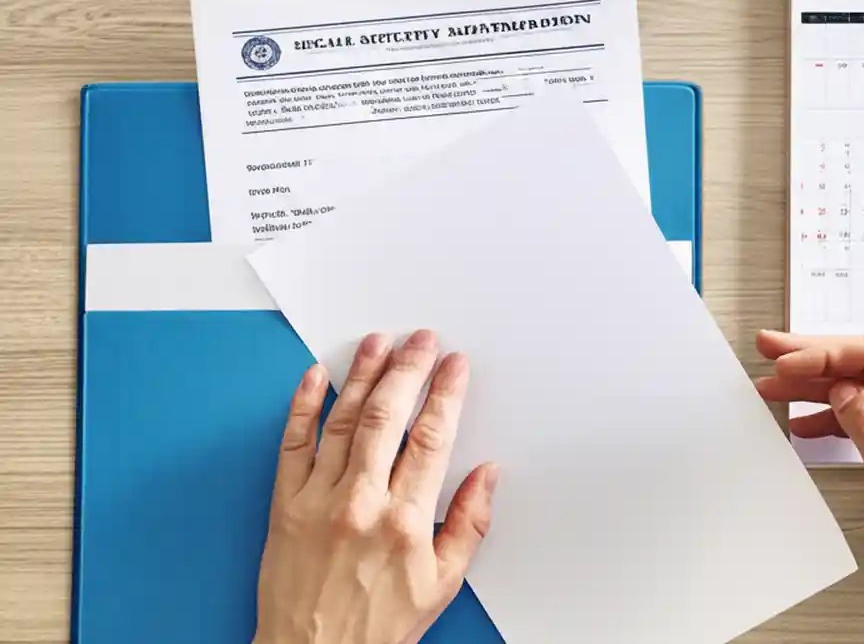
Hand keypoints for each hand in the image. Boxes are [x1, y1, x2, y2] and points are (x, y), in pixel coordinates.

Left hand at [255, 330, 498, 643]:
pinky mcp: (284, 504)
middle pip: (387, 416)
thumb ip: (469, 524)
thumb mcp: (442, 584)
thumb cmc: (377, 627)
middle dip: (408, 368)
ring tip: (378, 342)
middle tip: (421, 339)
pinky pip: (292, 443)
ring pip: (343, 420)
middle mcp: (360, 502)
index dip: (446, 393)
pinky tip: (317, 376)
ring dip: (362, 374)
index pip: (432, 437)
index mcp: (405, 521)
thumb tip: (487, 474)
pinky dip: (303, 405)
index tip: (455, 365)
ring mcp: (318, 499)